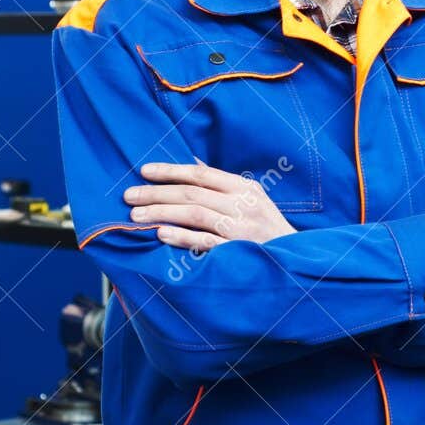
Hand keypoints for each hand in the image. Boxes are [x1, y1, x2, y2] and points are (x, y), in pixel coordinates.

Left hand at [125, 161, 296, 250]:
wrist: (295, 259)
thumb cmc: (266, 229)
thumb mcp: (252, 200)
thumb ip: (223, 185)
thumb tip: (193, 165)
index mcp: (245, 188)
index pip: (202, 173)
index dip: (171, 171)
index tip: (144, 172)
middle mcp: (244, 205)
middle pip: (193, 193)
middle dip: (157, 193)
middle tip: (129, 196)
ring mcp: (241, 229)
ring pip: (195, 214)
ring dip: (162, 213)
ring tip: (135, 217)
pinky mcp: (238, 251)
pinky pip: (205, 242)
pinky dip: (182, 237)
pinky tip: (160, 235)